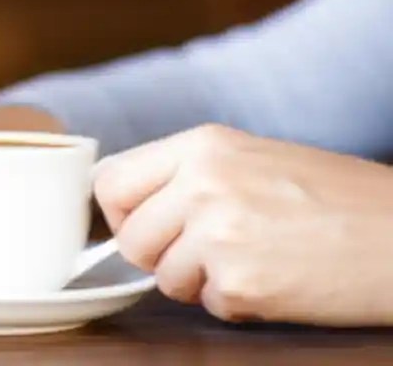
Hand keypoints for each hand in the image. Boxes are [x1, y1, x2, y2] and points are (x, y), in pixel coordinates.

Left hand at [96, 123, 392, 324]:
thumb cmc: (339, 198)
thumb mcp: (253, 158)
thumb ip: (188, 174)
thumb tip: (128, 204)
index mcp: (202, 145)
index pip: (110, 181)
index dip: (121, 214)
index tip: (147, 226)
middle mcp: (202, 182)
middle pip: (129, 237)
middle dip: (159, 256)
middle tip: (206, 255)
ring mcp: (218, 232)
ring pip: (163, 277)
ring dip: (199, 282)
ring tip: (252, 261)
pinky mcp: (241, 281)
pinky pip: (207, 304)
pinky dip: (237, 303)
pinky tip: (276, 280)